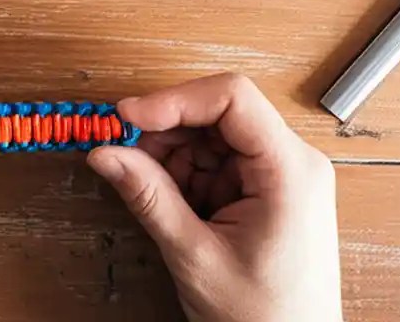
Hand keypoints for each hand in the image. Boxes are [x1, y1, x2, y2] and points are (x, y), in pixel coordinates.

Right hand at [88, 73, 342, 321]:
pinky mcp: (266, 189)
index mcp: (290, 171)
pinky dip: (186, 177)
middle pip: (218, 113)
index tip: (128, 115)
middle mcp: (292, 163)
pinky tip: (180, 208)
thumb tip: (107, 153)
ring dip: (174, 158)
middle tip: (128, 158)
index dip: (174, 99)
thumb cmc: (266, 318)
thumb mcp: (195, 256)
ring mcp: (280, 175)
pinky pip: (217, 161)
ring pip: (211, 136)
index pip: (232, 98)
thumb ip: (149, 197)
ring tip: (160, 199)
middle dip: (167, 132)